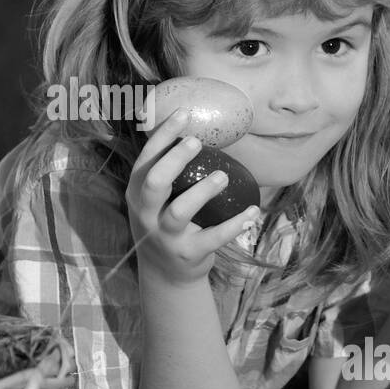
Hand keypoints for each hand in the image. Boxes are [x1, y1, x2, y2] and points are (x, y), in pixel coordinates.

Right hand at [126, 107, 261, 288]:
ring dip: (203, 191)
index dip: (162, 136)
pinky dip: (234, 224)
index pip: (146, 160)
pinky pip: (213, 238)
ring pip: (180, 210)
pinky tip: (252, 212)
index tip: (183, 113)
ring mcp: (165, 236)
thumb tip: (198, 132)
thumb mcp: (156, 201)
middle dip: (175, 159)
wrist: (165, 275)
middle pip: (155, 182)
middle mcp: (146, 214)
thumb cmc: (165, 224)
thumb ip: (169, 174)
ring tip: (223, 176)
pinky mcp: (187, 254)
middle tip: (197, 141)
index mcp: (138, 194)